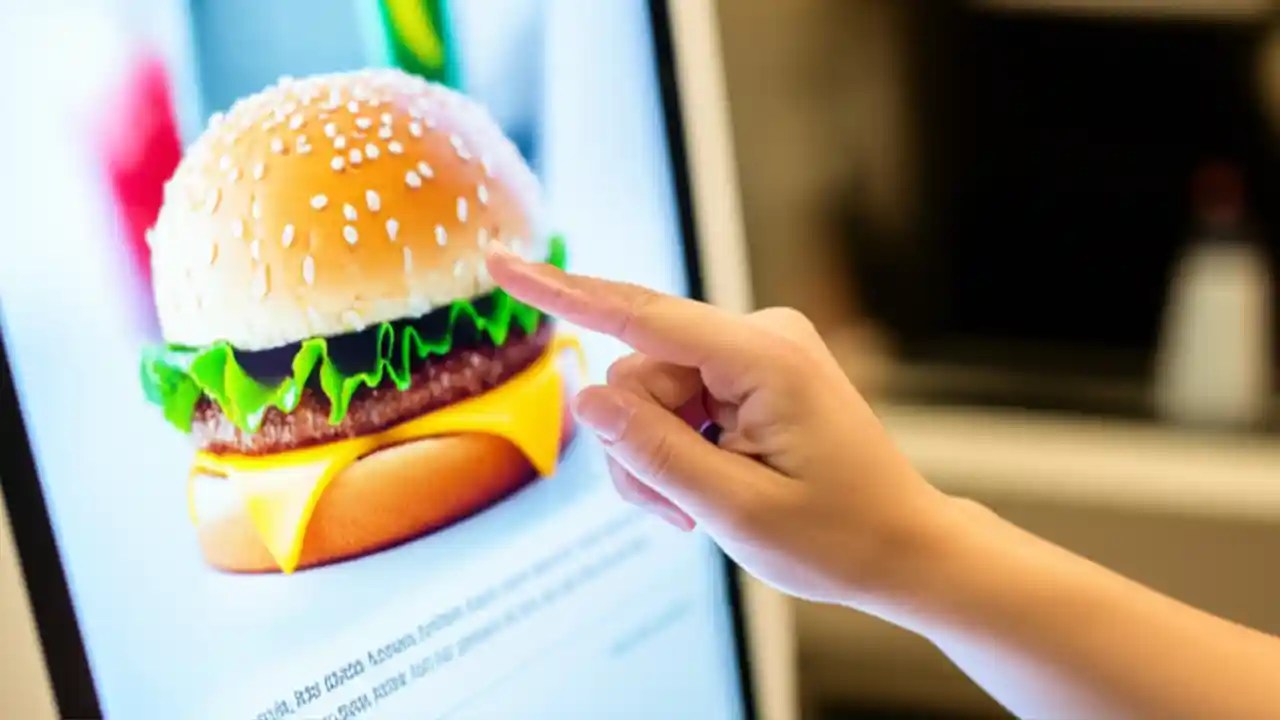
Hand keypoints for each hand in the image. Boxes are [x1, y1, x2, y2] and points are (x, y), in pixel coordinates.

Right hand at [486, 246, 948, 605]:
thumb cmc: (836, 536)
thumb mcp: (734, 510)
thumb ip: (653, 452)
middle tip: (677, 514)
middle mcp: (760, 336)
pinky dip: (679, 450)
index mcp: (765, 358)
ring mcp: (757, 351)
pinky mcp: (751, 371)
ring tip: (698, 511)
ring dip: (658, 459)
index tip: (502, 266)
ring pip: (651, 396)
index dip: (564, 293)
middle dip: (639, 448)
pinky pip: (679, 401)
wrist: (902, 547)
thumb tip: (586, 397)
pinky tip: (708, 490)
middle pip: (639, 377)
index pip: (642, 318)